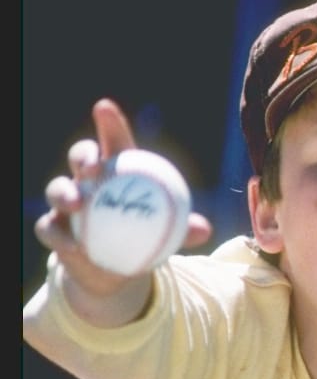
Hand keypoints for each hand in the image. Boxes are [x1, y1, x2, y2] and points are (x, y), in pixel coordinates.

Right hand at [33, 99, 211, 322]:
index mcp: (119, 171)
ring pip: (58, 188)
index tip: (103, 108)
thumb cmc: (145, 239)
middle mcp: (89, 182)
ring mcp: (68, 203)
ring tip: (77, 203)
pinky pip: (49, 227)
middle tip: (93, 168)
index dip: (108, 122)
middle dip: (83, 155)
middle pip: (81, 156)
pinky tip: (73, 246)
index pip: (114, 140)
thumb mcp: (167, 233)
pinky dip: (58, 235)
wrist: (116, 270)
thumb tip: (204, 230)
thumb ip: (183, 229)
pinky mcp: (54, 228)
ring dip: (64, 193)